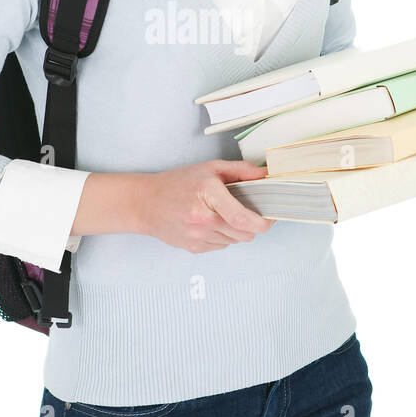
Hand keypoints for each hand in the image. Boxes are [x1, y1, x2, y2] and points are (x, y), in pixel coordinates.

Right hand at [137, 159, 272, 252]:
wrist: (145, 203)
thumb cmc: (177, 183)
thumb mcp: (210, 168)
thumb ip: (241, 171)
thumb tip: (266, 175)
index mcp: (208, 194)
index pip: (242, 218)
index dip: (262, 222)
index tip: (270, 217)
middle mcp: (202, 219)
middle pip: (244, 234)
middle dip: (252, 226)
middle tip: (249, 213)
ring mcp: (197, 236)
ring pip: (234, 241)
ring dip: (236, 230)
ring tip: (223, 215)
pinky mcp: (194, 248)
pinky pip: (221, 246)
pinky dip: (223, 236)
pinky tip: (211, 223)